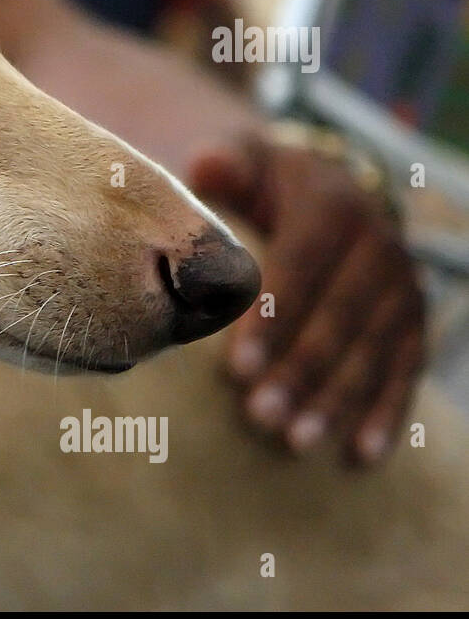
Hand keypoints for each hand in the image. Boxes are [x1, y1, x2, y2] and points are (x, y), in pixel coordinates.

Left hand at [190, 136, 423, 465]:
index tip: (236, 367)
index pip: (302, 266)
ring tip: (294, 442)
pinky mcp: (413, 322)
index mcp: (332, 207)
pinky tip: (361, 456)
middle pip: (340, 317)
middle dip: (301, 371)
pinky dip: (386, 414)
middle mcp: (379, 246)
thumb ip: (225, 165)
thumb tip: (205, 167)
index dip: (273, 317)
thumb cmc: (262, 184)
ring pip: (373, 351)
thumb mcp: (244, 162)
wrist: (328, 185)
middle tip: (258, 415)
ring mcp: (401, 288)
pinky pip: (405, 371)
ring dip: (337, 401)